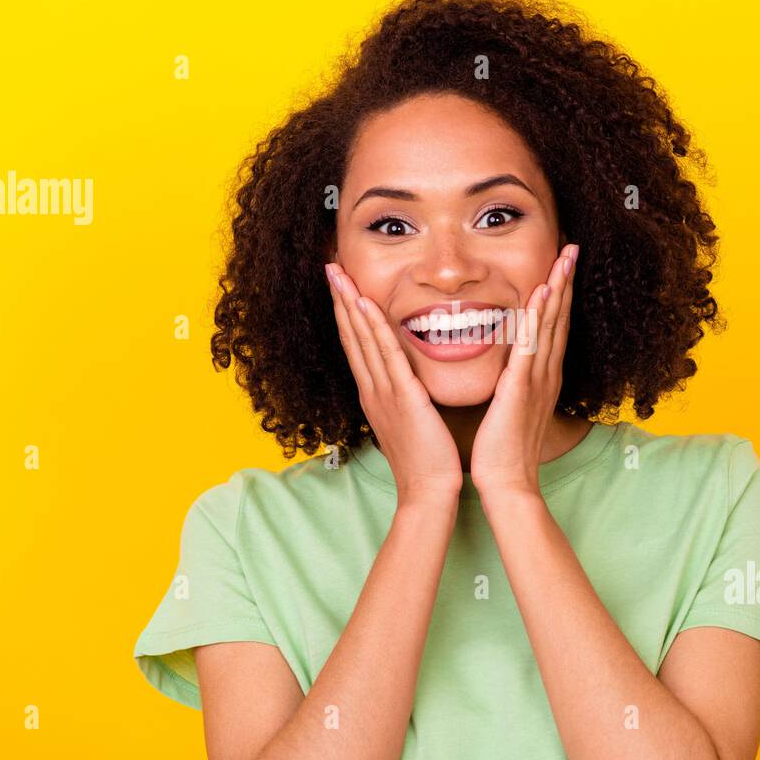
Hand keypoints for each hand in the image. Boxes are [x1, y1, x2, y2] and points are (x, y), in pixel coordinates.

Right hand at [326, 262, 462, 501]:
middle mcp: (372, 389)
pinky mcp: (402, 397)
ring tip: (339, 274)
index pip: (357, 345)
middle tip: (330, 267)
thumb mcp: (411, 420)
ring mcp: (383, 392)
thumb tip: (409, 380)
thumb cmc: (426, 460)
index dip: (347, 313)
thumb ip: (406, 396)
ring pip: (362, 339)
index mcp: (375, 394)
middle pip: (351, 335)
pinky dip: (374, 330)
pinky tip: (366, 306)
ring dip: (350, 304)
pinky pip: (386, 356)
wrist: (429, 492)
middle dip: (340, 299)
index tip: (341, 285)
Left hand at [469, 242, 578, 496]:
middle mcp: (545, 374)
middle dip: (566, 281)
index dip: (559, 295)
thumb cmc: (504, 449)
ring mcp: (536, 380)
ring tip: (563, 259)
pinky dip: (537, 320)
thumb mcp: (512, 407)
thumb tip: (510, 367)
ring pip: (550, 326)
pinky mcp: (520, 389)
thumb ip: (514, 382)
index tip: (562, 265)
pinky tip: (541, 296)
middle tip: (572, 247)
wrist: (507, 483)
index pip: (553, 327)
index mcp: (542, 377)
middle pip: (559, 318)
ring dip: (557, 290)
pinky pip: (531, 347)